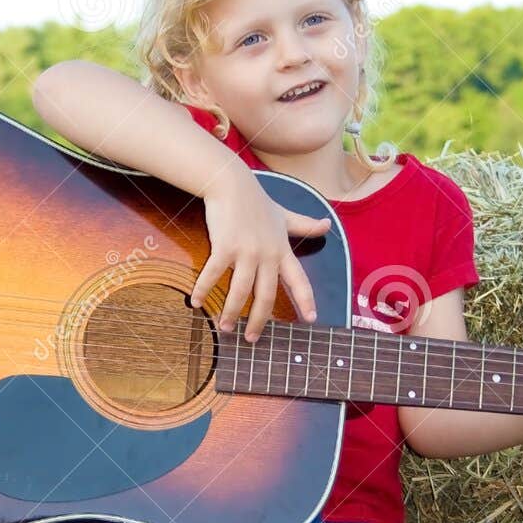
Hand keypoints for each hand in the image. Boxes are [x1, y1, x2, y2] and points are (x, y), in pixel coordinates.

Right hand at [190, 170, 331, 342]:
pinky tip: (195, 302)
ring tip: (224, 328)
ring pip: (241, 291)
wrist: (232, 183)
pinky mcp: (224, 247)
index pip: (299, 279)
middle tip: (252, 339)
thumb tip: (327, 225)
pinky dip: (203, 290)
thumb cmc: (256, 201)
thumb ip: (304, 224)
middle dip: (259, 320)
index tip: (311, 319)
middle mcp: (267, 254)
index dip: (306, 300)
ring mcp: (246, 251)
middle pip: (267, 295)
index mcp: (281, 250)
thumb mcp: (283, 215)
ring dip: (231, 313)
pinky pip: (213, 275)